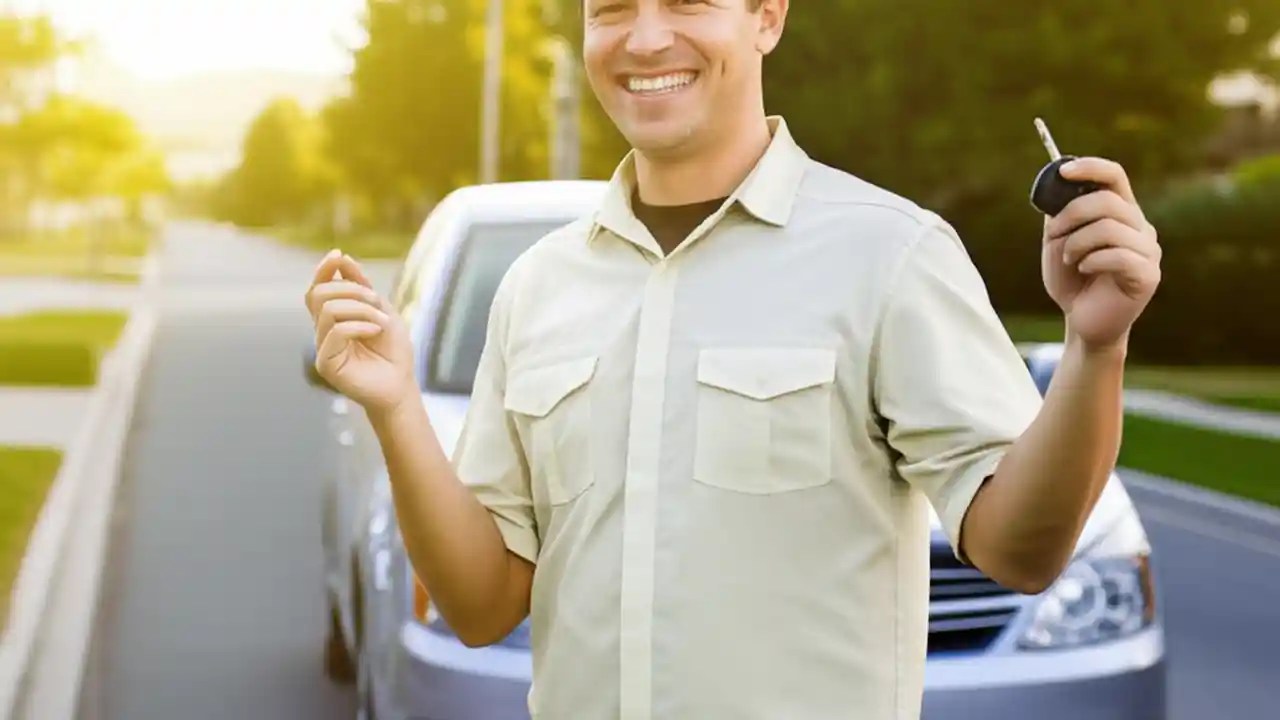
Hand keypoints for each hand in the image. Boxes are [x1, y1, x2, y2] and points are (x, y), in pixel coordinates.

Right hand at [304, 249, 416, 414]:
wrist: (401, 384)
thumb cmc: (392, 350)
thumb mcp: (381, 310)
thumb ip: (361, 286)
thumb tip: (340, 257)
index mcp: (333, 317)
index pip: (317, 288)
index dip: (323, 269)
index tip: (339, 256)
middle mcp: (323, 331)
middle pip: (319, 293)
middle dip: (351, 289)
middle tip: (376, 302)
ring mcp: (322, 347)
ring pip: (329, 309)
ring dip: (361, 309)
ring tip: (381, 322)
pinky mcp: (326, 364)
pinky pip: (336, 331)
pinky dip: (360, 325)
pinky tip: (375, 332)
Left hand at [1041, 157, 1161, 351]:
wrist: (1082, 321)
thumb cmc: (1072, 280)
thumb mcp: (1058, 242)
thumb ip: (1061, 214)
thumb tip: (1058, 185)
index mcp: (1122, 213)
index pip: (1115, 176)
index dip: (1091, 167)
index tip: (1063, 171)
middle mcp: (1141, 227)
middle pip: (1108, 200)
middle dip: (1071, 214)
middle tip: (1054, 234)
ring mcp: (1148, 251)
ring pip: (1110, 227)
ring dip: (1077, 242)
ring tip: (1069, 259)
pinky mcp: (1148, 275)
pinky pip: (1118, 255)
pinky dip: (1091, 260)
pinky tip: (1084, 270)